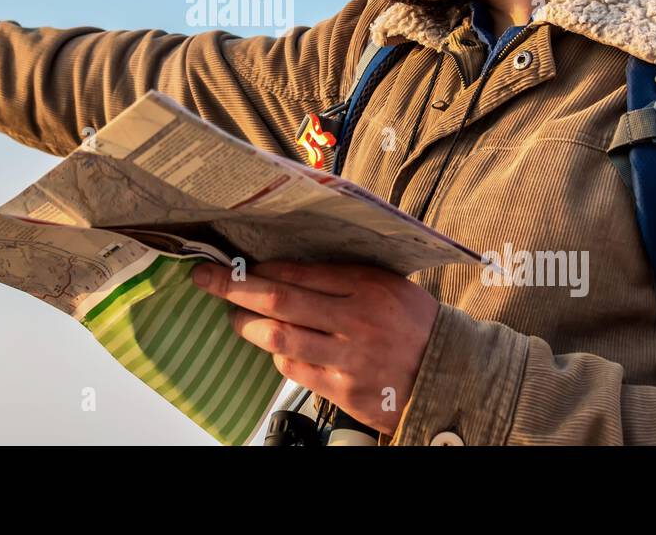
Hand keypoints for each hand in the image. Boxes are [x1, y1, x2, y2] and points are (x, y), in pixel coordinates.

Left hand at [191, 260, 437, 434]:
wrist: (449, 375)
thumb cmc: (415, 324)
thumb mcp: (388, 284)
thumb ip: (343, 275)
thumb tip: (287, 267)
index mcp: (367, 286)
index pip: (299, 272)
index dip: (259, 268)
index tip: (236, 264)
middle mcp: (356, 320)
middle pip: (279, 300)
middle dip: (234, 287)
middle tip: (206, 279)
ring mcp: (348, 359)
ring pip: (279, 338)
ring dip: (247, 325)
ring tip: (235, 317)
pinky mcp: (344, 391)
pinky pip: (294, 370)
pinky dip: (277, 356)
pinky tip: (274, 347)